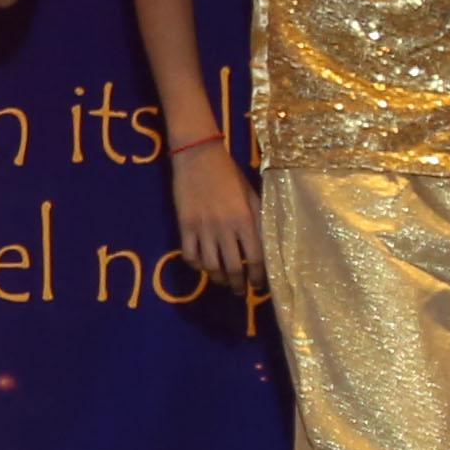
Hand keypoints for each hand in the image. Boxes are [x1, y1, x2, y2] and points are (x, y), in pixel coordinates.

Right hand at [170, 139, 259, 283]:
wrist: (198, 157)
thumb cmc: (229, 174)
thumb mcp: (251, 194)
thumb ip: (258, 219)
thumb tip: (265, 243)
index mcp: (246, 220)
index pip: (256, 259)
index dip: (258, 277)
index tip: (259, 285)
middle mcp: (225, 229)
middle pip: (233, 268)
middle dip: (238, 285)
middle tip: (239, 291)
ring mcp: (203, 229)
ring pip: (211, 266)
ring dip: (218, 278)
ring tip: (222, 281)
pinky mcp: (185, 226)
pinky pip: (189, 255)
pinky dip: (196, 265)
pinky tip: (202, 265)